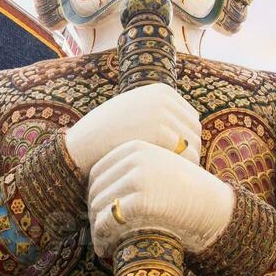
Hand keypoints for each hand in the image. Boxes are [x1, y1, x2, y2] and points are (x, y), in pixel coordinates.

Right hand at [64, 82, 200, 175]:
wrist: (81, 146)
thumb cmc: (106, 136)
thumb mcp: (134, 115)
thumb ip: (158, 117)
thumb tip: (184, 136)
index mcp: (162, 91)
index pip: (191, 120)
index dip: (186, 143)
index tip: (175, 162)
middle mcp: (165, 98)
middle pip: (194, 132)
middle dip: (188, 154)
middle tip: (175, 176)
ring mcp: (162, 113)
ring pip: (193, 146)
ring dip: (185, 165)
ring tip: (170, 181)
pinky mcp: (159, 132)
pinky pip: (185, 157)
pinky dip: (180, 172)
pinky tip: (167, 184)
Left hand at [88, 141, 235, 255]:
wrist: (213, 207)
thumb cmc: (185, 193)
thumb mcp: (159, 168)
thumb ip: (133, 169)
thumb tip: (94, 191)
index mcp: (136, 147)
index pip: (98, 172)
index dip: (93, 197)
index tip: (97, 216)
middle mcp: (135, 158)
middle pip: (95, 189)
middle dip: (93, 216)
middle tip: (98, 235)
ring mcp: (138, 177)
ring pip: (98, 206)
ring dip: (96, 229)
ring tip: (101, 244)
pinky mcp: (141, 200)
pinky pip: (107, 220)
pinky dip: (102, 238)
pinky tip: (106, 249)